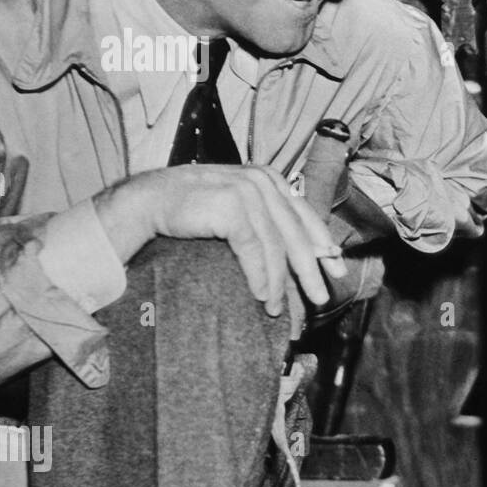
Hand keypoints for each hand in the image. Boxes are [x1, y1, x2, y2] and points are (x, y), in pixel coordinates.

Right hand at [94, 165, 347, 316]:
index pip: (304, 215)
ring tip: (276, 308)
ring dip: (278, 282)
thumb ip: (266, 220)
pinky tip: (260, 295)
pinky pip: (254, 250)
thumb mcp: (237, 208)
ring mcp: (248, 191)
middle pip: (295, 233)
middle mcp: (263, 181)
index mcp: (270, 178)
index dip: (322, 244)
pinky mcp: (233, 207)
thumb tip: (299, 253)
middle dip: (311, 268)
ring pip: (276, 246)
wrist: (149, 200)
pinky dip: (259, 276)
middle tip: (322, 297)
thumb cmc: (193, 208)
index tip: (336, 269)